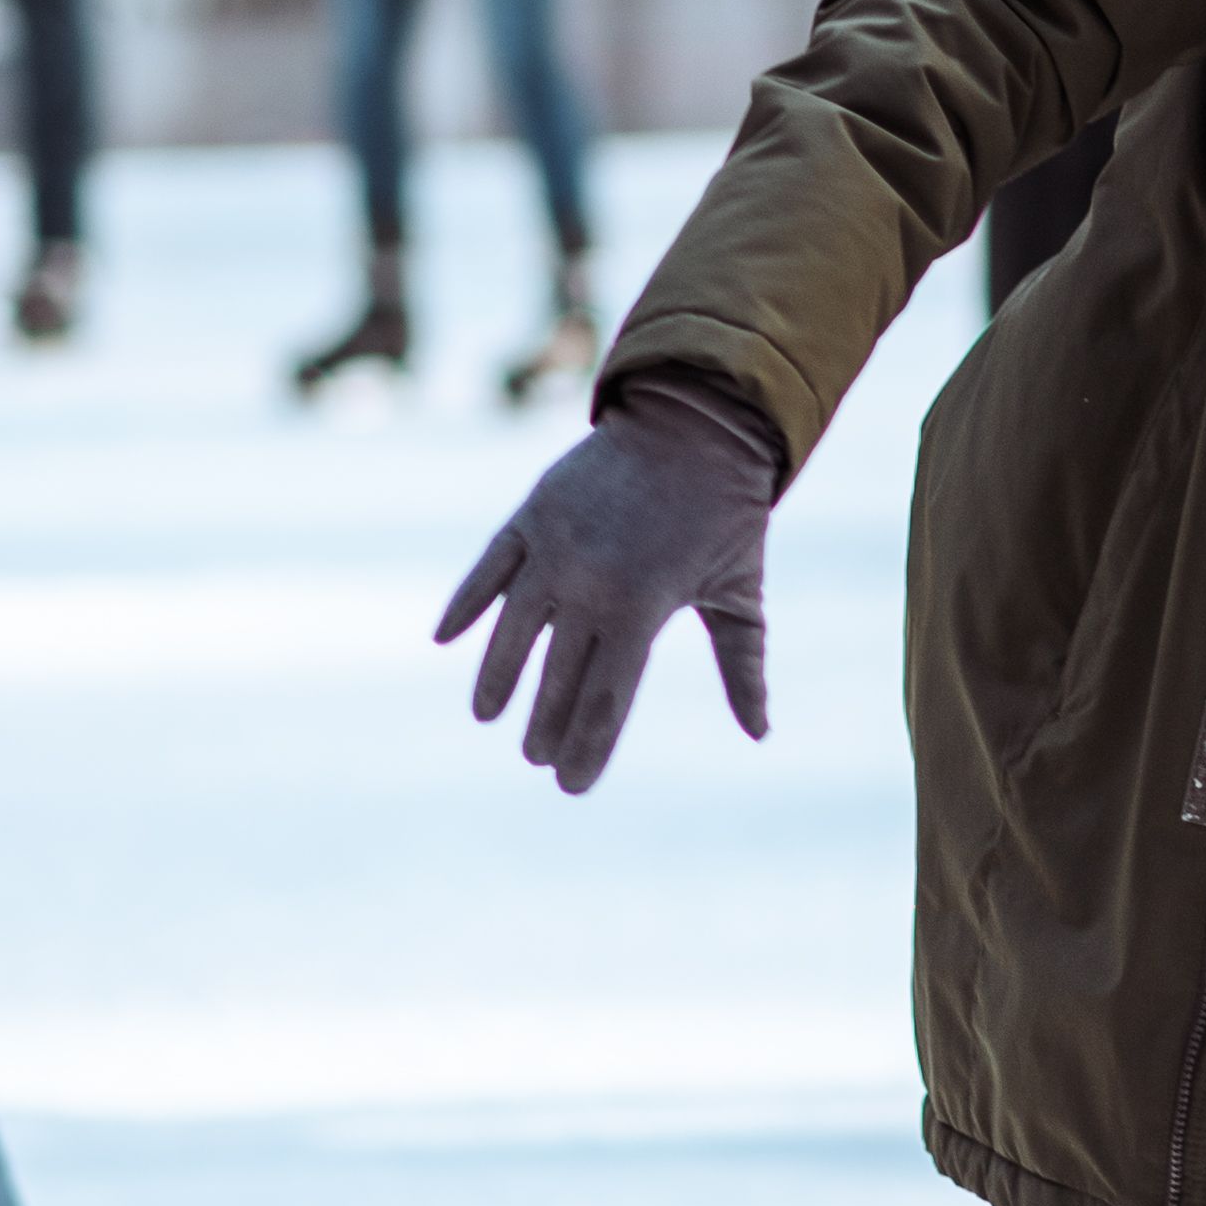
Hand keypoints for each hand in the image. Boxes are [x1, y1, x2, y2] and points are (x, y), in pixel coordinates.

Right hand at [435, 369, 784, 791]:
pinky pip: (489, 568)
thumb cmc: (727, 513)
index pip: (606, 697)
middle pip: (557, 674)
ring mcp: (555, 545)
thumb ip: (742, 665)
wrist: (697, 420)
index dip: (587, 747)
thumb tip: (760, 733)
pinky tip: (446, 639)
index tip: (572, 786)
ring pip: (514, 628)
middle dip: (546, 724)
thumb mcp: (740, 589)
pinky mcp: (532, 514)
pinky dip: (465, 603)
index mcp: (644, 604)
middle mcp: (591, 579)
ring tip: (488, 715)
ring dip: (499, 676)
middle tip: (539, 758)